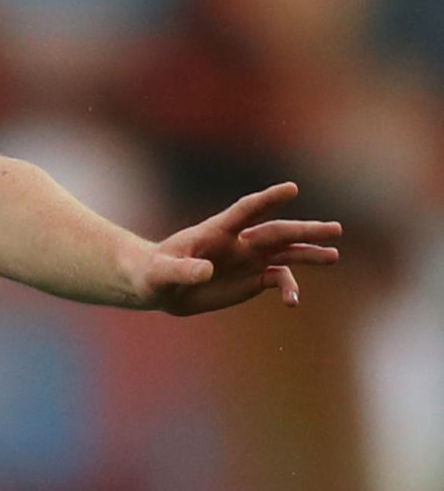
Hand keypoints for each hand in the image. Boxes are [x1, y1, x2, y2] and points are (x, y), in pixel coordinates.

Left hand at [136, 182, 340, 314]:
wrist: (162, 287)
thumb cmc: (156, 273)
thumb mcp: (163, 273)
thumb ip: (183, 270)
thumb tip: (206, 271)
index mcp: (216, 231)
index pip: (246, 210)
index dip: (267, 200)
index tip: (292, 189)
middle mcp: (238, 242)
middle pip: (277, 232)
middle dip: (305, 230)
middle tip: (336, 229)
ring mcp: (248, 259)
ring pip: (286, 252)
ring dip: (309, 253)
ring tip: (333, 256)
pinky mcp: (252, 279)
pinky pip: (278, 279)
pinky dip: (289, 288)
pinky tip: (293, 302)